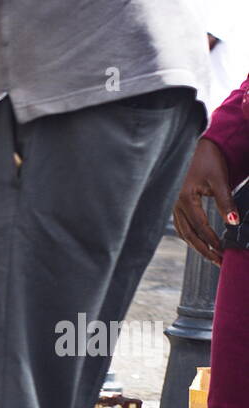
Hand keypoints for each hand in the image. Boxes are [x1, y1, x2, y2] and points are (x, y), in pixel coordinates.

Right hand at [173, 138, 238, 263]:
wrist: (200, 146)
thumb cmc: (209, 160)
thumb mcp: (220, 181)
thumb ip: (226, 203)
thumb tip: (233, 223)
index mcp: (185, 198)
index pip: (200, 227)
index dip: (213, 241)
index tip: (225, 251)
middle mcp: (176, 204)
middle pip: (189, 234)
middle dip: (205, 250)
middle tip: (219, 262)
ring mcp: (174, 204)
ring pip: (184, 232)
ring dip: (197, 246)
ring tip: (212, 256)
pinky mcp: (176, 204)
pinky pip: (181, 225)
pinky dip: (191, 236)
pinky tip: (201, 241)